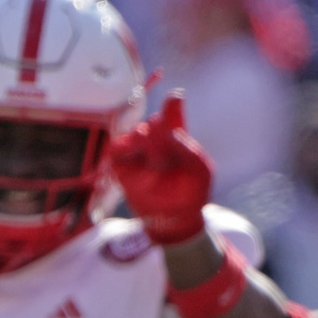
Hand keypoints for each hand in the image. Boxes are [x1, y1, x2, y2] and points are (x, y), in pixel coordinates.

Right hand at [108, 94, 212, 247]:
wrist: (174, 220)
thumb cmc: (191, 193)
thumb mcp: (200, 171)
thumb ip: (189, 149)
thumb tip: (172, 131)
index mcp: (177, 137)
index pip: (172, 113)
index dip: (172, 106)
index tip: (175, 97)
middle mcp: (156, 139)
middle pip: (154, 123)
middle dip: (161, 133)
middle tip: (168, 151)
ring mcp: (138, 150)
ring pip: (138, 134)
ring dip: (146, 143)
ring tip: (155, 161)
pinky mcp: (122, 163)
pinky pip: (117, 148)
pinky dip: (124, 148)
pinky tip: (132, 154)